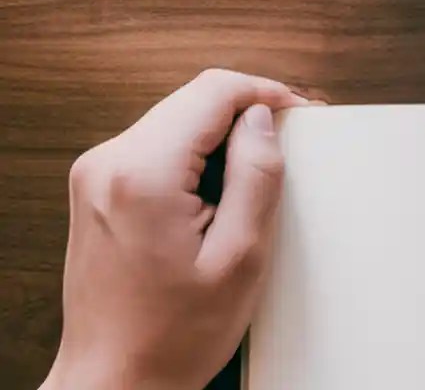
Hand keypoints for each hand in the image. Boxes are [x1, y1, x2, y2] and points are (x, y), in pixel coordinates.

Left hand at [40, 69, 309, 389]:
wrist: (114, 380)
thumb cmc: (173, 335)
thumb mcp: (241, 257)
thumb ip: (256, 175)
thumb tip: (262, 119)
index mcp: (142, 174)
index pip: (212, 91)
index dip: (266, 92)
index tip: (301, 112)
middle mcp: (108, 163)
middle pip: (192, 99)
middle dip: (246, 111)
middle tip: (292, 139)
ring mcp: (96, 174)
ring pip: (176, 118)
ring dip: (222, 134)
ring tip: (259, 174)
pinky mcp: (98, 188)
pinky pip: (157, 145)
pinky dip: (197, 154)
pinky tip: (222, 191)